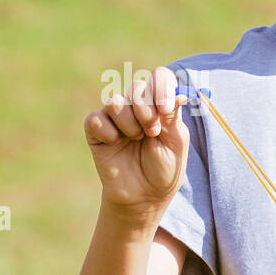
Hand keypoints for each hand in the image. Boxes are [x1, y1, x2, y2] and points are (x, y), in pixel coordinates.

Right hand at [84, 66, 189, 226]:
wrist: (143, 197)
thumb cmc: (164, 170)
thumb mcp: (175, 143)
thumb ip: (173, 116)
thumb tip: (179, 93)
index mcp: (159, 105)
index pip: (159, 77)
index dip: (161, 86)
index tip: (165, 108)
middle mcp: (137, 107)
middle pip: (137, 87)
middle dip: (146, 109)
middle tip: (152, 132)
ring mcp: (116, 118)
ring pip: (116, 102)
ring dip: (129, 124)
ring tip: (136, 140)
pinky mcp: (97, 131)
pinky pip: (96, 119)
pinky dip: (108, 132)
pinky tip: (114, 144)